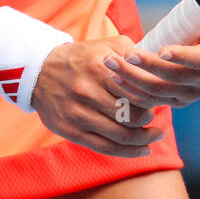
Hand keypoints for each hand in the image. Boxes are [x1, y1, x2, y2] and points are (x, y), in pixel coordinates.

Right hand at [30, 34, 165, 157]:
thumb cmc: (81, 58)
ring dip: (143, 138)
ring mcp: (78, 115)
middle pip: (130, 115)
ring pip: (120, 135)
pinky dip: (128, 152)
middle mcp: (87, 93)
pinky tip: (143, 149)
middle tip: (155, 115)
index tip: (160, 98)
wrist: (39, 72)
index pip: (135, 90)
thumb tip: (159, 63)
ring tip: (155, 135)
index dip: (153, 98)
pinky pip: (105, 148)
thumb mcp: (105, 45)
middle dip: (149, 118)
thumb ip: (132, 52)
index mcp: (98, 69)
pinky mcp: (70, 132)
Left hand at [103, 0, 199, 107]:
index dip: (183, 56)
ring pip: (162, 92)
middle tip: (123, 55)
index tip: (162, 50)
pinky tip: (116, 79)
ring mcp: (195, 93)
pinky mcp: (181, 100)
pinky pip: (156, 101)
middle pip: (175, 78)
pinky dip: (135, 93)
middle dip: (147, 67)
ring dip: (134, 81)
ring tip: (111, 65)